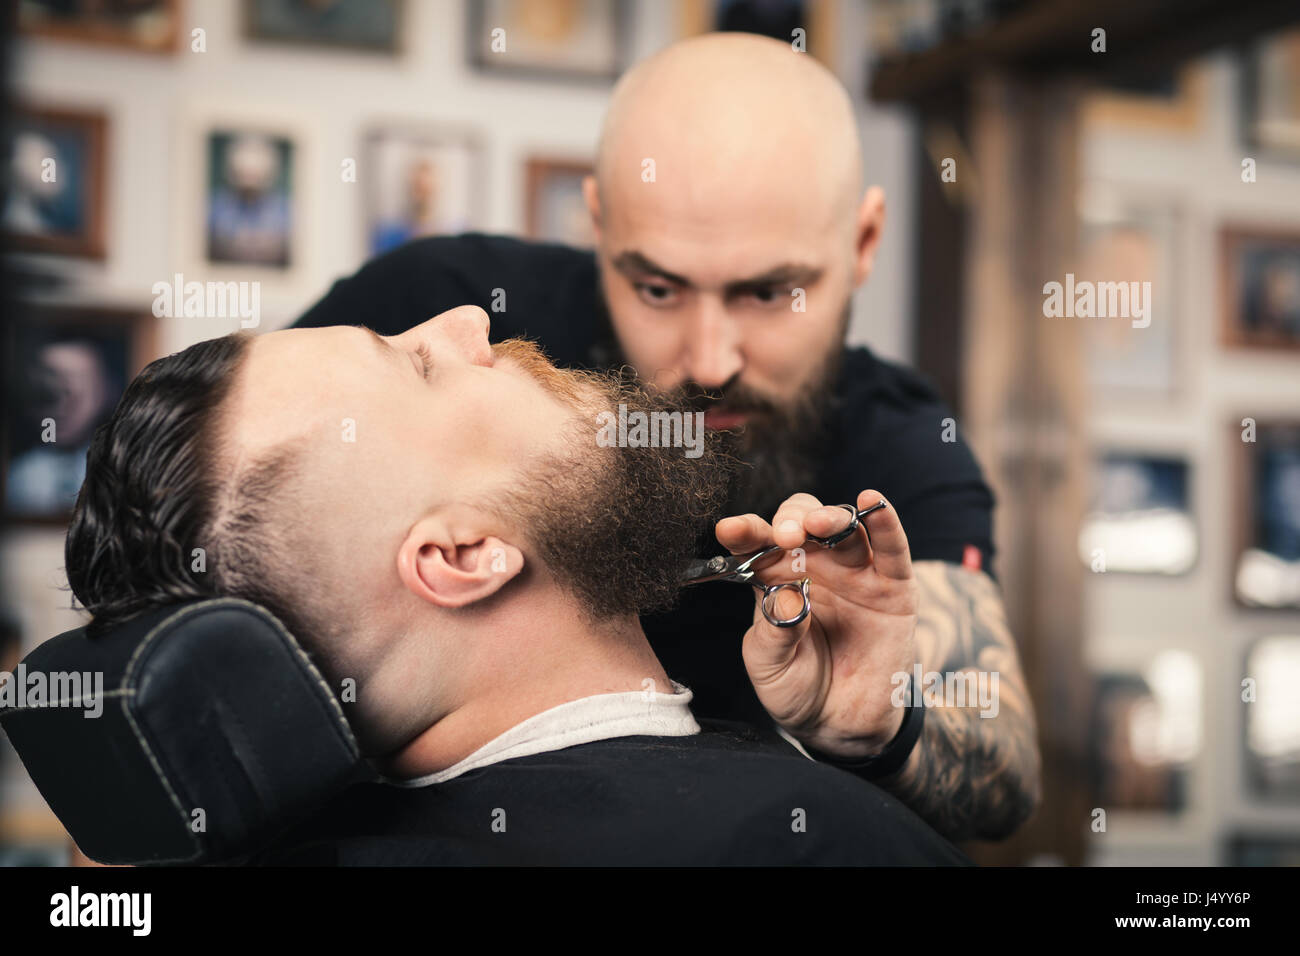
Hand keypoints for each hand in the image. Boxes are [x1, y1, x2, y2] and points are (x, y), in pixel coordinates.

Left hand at [715, 489, 918, 757]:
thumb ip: (773, 632)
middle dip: (790, 520)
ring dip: (830, 517)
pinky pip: (891, 549)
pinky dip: (885, 522)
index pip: (757, 544)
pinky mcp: (893, 587)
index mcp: (775, 578)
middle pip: (801, 522)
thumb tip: (787, 597)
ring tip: (817, 523)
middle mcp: (814, 567)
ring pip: (844, 528)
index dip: (744, 532)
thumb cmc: (796, 687)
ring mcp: (854, 574)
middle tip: (784, 536)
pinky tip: (873, 501)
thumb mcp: (770, 665)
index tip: (729, 530)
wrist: (840, 724)